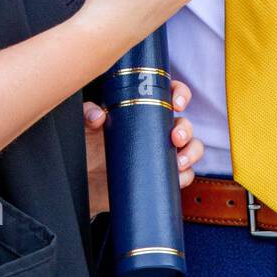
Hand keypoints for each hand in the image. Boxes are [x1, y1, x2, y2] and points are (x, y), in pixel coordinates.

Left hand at [83, 81, 200, 217]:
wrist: (86, 182)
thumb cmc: (88, 147)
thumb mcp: (85, 128)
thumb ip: (88, 115)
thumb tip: (98, 116)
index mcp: (143, 110)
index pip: (169, 94)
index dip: (180, 94)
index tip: (177, 103)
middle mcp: (157, 129)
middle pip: (184, 122)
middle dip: (186, 128)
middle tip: (176, 137)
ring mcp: (162, 152)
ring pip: (191, 147)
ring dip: (191, 153)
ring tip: (179, 163)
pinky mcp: (162, 174)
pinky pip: (185, 174)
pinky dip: (186, 175)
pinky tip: (178, 177)